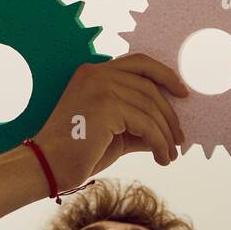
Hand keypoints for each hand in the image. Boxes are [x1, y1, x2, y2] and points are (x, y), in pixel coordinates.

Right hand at [31, 55, 188, 191]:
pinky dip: (159, 142)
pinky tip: (162, 157)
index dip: (164, 74)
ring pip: (150, 106)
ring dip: (166, 133)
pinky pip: (145, 123)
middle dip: (169, 114)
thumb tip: (170, 130)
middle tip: (179, 138)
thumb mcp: (115, 133)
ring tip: (171, 153)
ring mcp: (100, 86)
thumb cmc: (77, 152)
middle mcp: (97, 73)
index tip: (182, 93)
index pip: (138, 63)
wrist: (47, 166)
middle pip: (149, 86)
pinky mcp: (106, 106)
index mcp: (94, 72)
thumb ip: (139, 123)